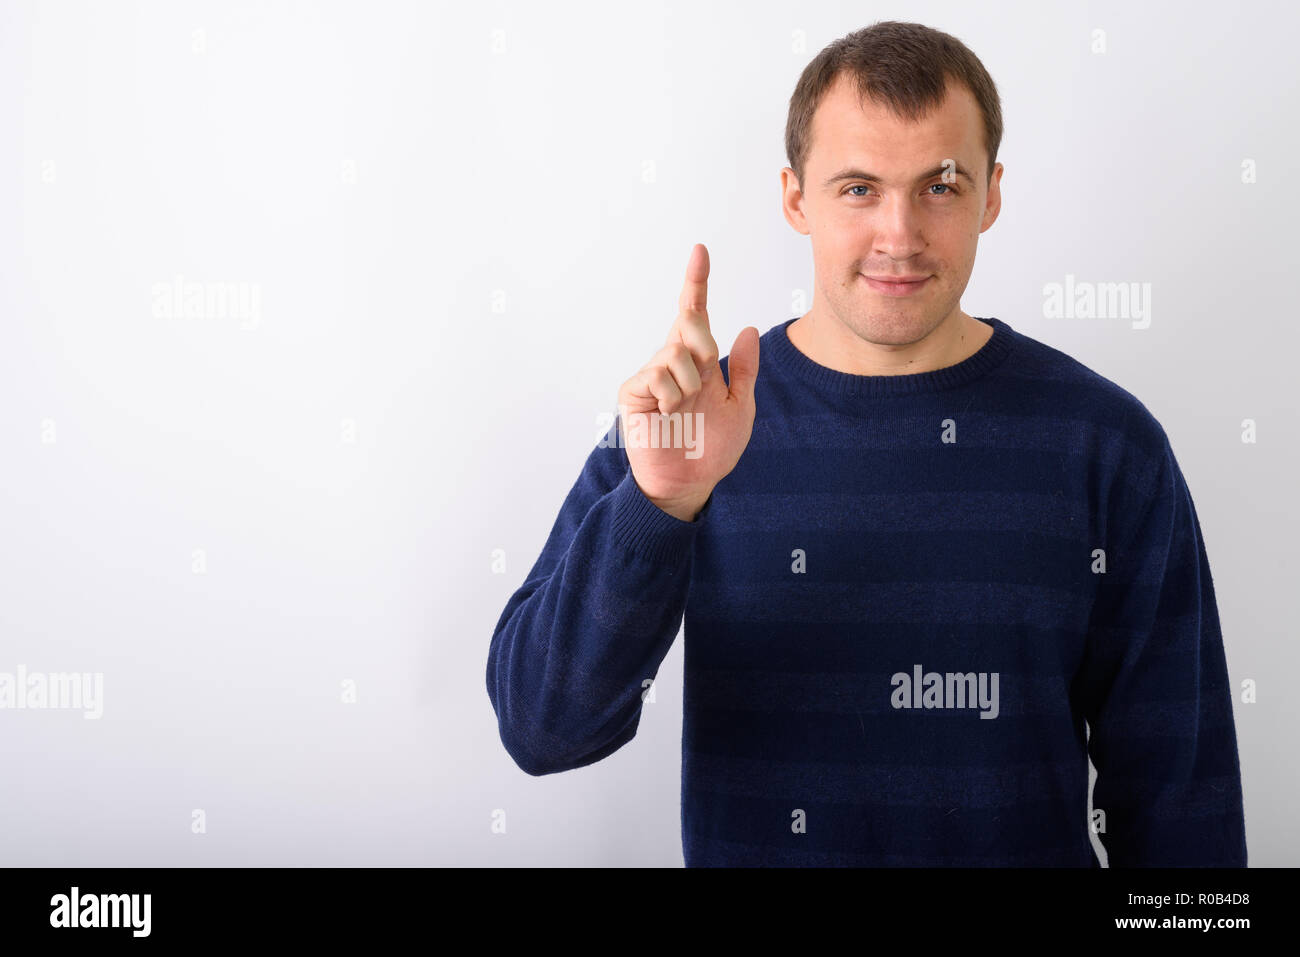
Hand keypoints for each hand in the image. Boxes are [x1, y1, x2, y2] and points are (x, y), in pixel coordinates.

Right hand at [615, 243, 759, 520]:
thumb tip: (747, 329)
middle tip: (703, 382)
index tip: (700, 251)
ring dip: (689, 384)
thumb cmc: (711, 447)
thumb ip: (744, 369)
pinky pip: (657, 377)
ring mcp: (651, 375)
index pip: (696, 314)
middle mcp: (673, 361)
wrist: (687, 483)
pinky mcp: (633, 392)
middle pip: (689, 323)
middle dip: (703, 345)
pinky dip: (669, 396)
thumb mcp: (740, 407)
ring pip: (676, 354)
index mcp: (699, 361)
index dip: (697, 282)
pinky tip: (667, 414)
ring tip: (682, 409)